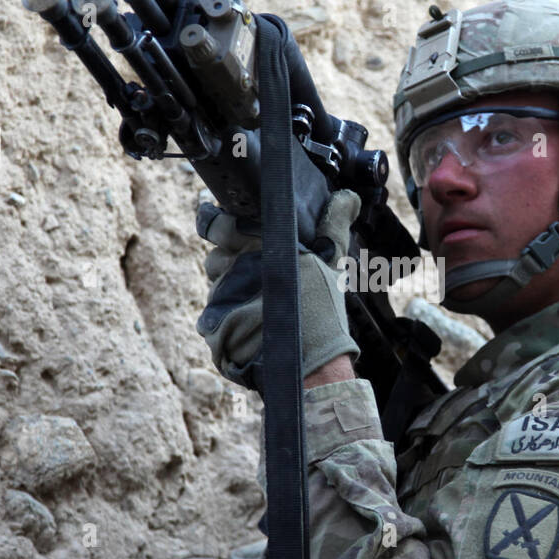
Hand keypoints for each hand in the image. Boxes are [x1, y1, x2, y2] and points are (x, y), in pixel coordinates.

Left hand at [195, 190, 361, 388]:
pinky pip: (211, 317)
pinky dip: (225, 320)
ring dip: (228, 292)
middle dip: (226, 262)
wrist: (309, 361)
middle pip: (214, 257)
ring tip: (256, 305)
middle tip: (251, 275)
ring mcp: (220, 298)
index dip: (218, 223)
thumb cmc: (320, 309)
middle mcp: (232, 268)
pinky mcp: (213, 326)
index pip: (218, 224)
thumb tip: (348, 197)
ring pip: (214, 287)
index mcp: (256, 245)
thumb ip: (333, 225)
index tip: (221, 225)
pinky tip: (249, 324)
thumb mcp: (332, 261)